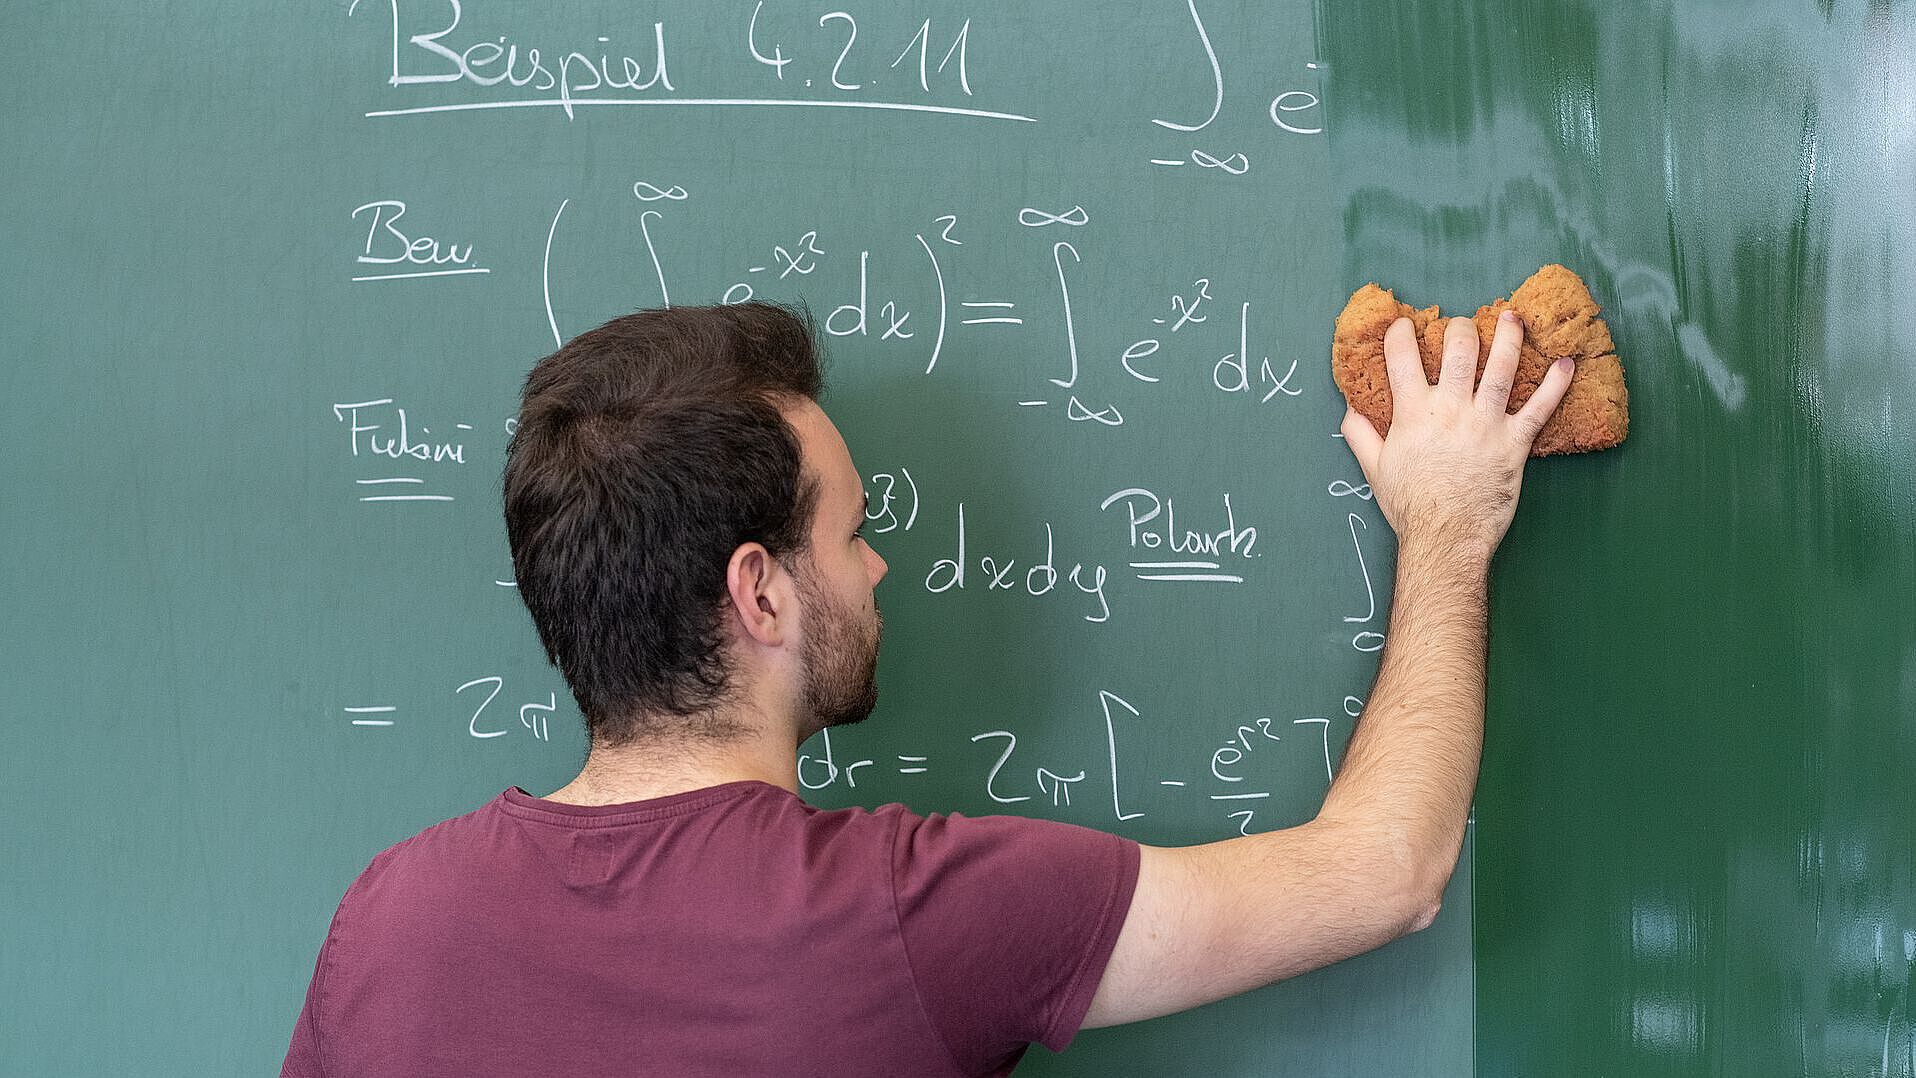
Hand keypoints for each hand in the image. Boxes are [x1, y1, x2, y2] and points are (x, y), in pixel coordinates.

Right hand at [1341, 311, 1573, 557]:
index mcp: (1414, 415)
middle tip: (1461, 326)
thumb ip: (1361, 435)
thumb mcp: (1375, 469)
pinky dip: (1555, 384)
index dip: (1400, 334)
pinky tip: (1565, 364)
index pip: (1402, 360)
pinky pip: (1540, 407)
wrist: (1445, 537)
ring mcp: (1486, 424)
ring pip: (1501, 368)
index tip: (1403, 326)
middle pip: (1459, 352)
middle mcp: (1451, 411)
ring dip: (1509, 338)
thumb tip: (1349, 411)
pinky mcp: (1515, 443)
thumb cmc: (1410, 506)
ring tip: (1511, 318)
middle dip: (1460, 329)